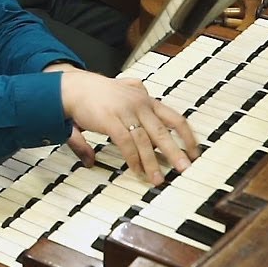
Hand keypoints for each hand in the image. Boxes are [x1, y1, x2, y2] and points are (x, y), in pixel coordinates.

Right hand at [56, 70, 198, 184]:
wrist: (73, 87)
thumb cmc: (96, 93)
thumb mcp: (120, 98)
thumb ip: (128, 116)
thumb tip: (143, 117)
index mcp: (146, 99)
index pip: (175, 118)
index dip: (187, 136)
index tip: (195, 152)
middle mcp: (139, 104)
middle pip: (163, 132)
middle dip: (176, 152)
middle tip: (186, 169)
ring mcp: (126, 112)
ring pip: (145, 141)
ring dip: (153, 163)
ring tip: (158, 179)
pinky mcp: (111, 120)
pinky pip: (126, 144)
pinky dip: (133, 159)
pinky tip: (137, 170)